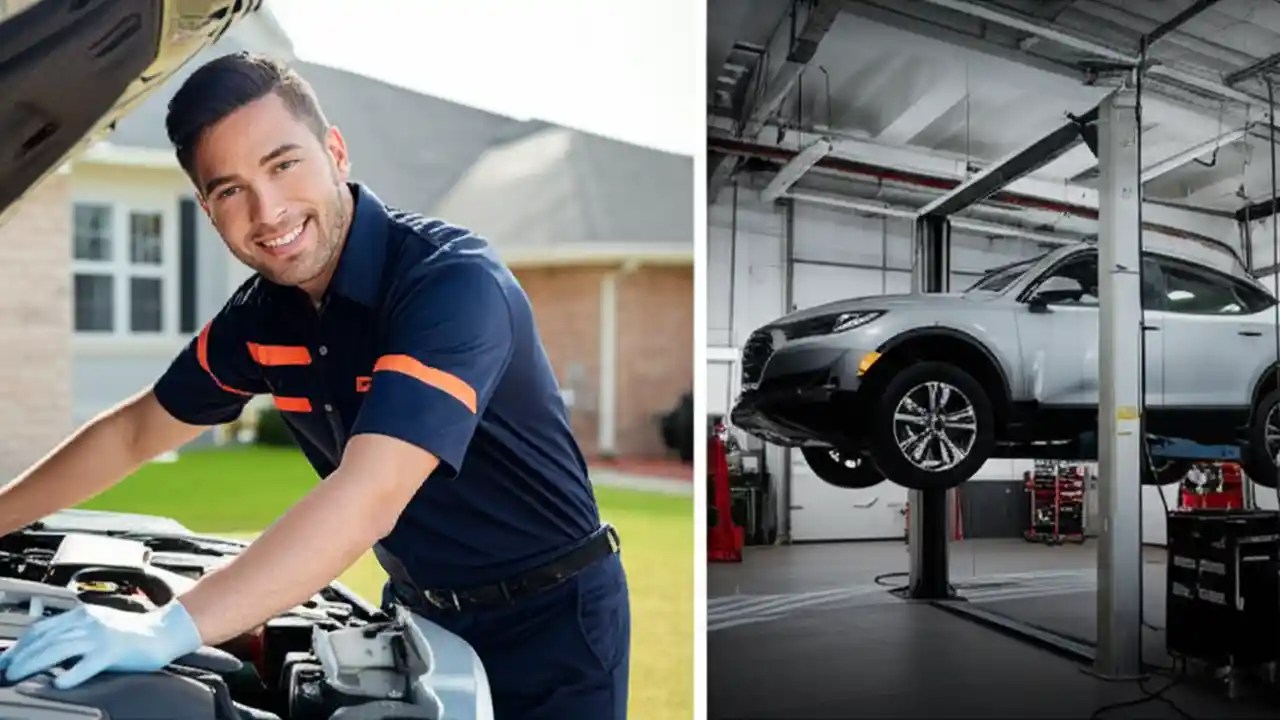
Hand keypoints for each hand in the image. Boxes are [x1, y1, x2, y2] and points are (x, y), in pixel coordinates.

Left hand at [0, 601, 203, 688]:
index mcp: (82, 614)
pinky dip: (71, 675)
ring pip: (58, 649)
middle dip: (20, 656)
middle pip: (44, 638)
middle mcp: (88, 621)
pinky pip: (87, 664)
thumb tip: (45, 649)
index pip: (41, 628)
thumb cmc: (133, 632)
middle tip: (5, 671)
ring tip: (18, 676)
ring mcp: (101, 635)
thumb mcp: (99, 625)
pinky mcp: (114, 650)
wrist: (166, 630)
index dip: (20, 645)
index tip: (6, 659)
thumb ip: (75, 632)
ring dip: (34, 664)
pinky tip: (59, 684)